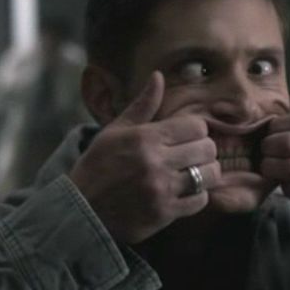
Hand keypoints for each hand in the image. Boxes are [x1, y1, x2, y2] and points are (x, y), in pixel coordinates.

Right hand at [69, 71, 220, 243]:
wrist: (80, 210)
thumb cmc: (97, 166)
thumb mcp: (115, 131)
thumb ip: (142, 106)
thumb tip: (159, 76)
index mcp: (144, 138)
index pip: (196, 125)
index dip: (196, 130)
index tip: (187, 136)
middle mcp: (155, 162)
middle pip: (207, 149)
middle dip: (203, 150)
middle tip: (193, 155)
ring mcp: (161, 189)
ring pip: (208, 175)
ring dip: (205, 173)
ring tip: (194, 173)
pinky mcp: (164, 213)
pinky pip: (200, 200)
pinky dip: (198, 195)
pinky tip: (186, 191)